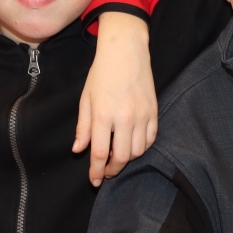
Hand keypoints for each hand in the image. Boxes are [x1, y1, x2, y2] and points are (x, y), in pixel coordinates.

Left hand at [75, 10, 156, 184]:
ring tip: (117, 155)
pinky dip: (142, 148)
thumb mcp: (86, 99)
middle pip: (121, 158)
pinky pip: (151, 139)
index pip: (99, 153)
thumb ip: (82, 127)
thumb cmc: (101, 73)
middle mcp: (124, 118)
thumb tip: (78, 150)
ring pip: (138, 151)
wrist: (126, 51)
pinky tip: (132, 145)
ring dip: (127, 159)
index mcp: (103, 115)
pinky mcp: (154, 111)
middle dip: (112, 170)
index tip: (94, 181)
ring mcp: (142, 115)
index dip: (96, 171)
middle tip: (105, 172)